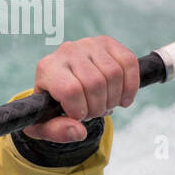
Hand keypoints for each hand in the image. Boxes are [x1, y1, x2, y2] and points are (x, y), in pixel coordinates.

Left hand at [23, 36, 138, 142]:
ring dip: (115, 98)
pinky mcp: (107, 43)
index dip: (80, 110)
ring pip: (114, 74)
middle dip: (99, 107)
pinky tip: (123, 99)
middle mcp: (66, 51)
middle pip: (95, 83)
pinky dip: (131, 85)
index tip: (78, 117)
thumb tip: (79, 132)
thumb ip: (56, 131)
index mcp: (47, 69)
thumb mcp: (44, 124)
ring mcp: (88, 44)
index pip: (71, 90)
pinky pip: (128, 62)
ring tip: (105, 105)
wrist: (60, 84)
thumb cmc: (50, 106)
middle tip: (94, 113)